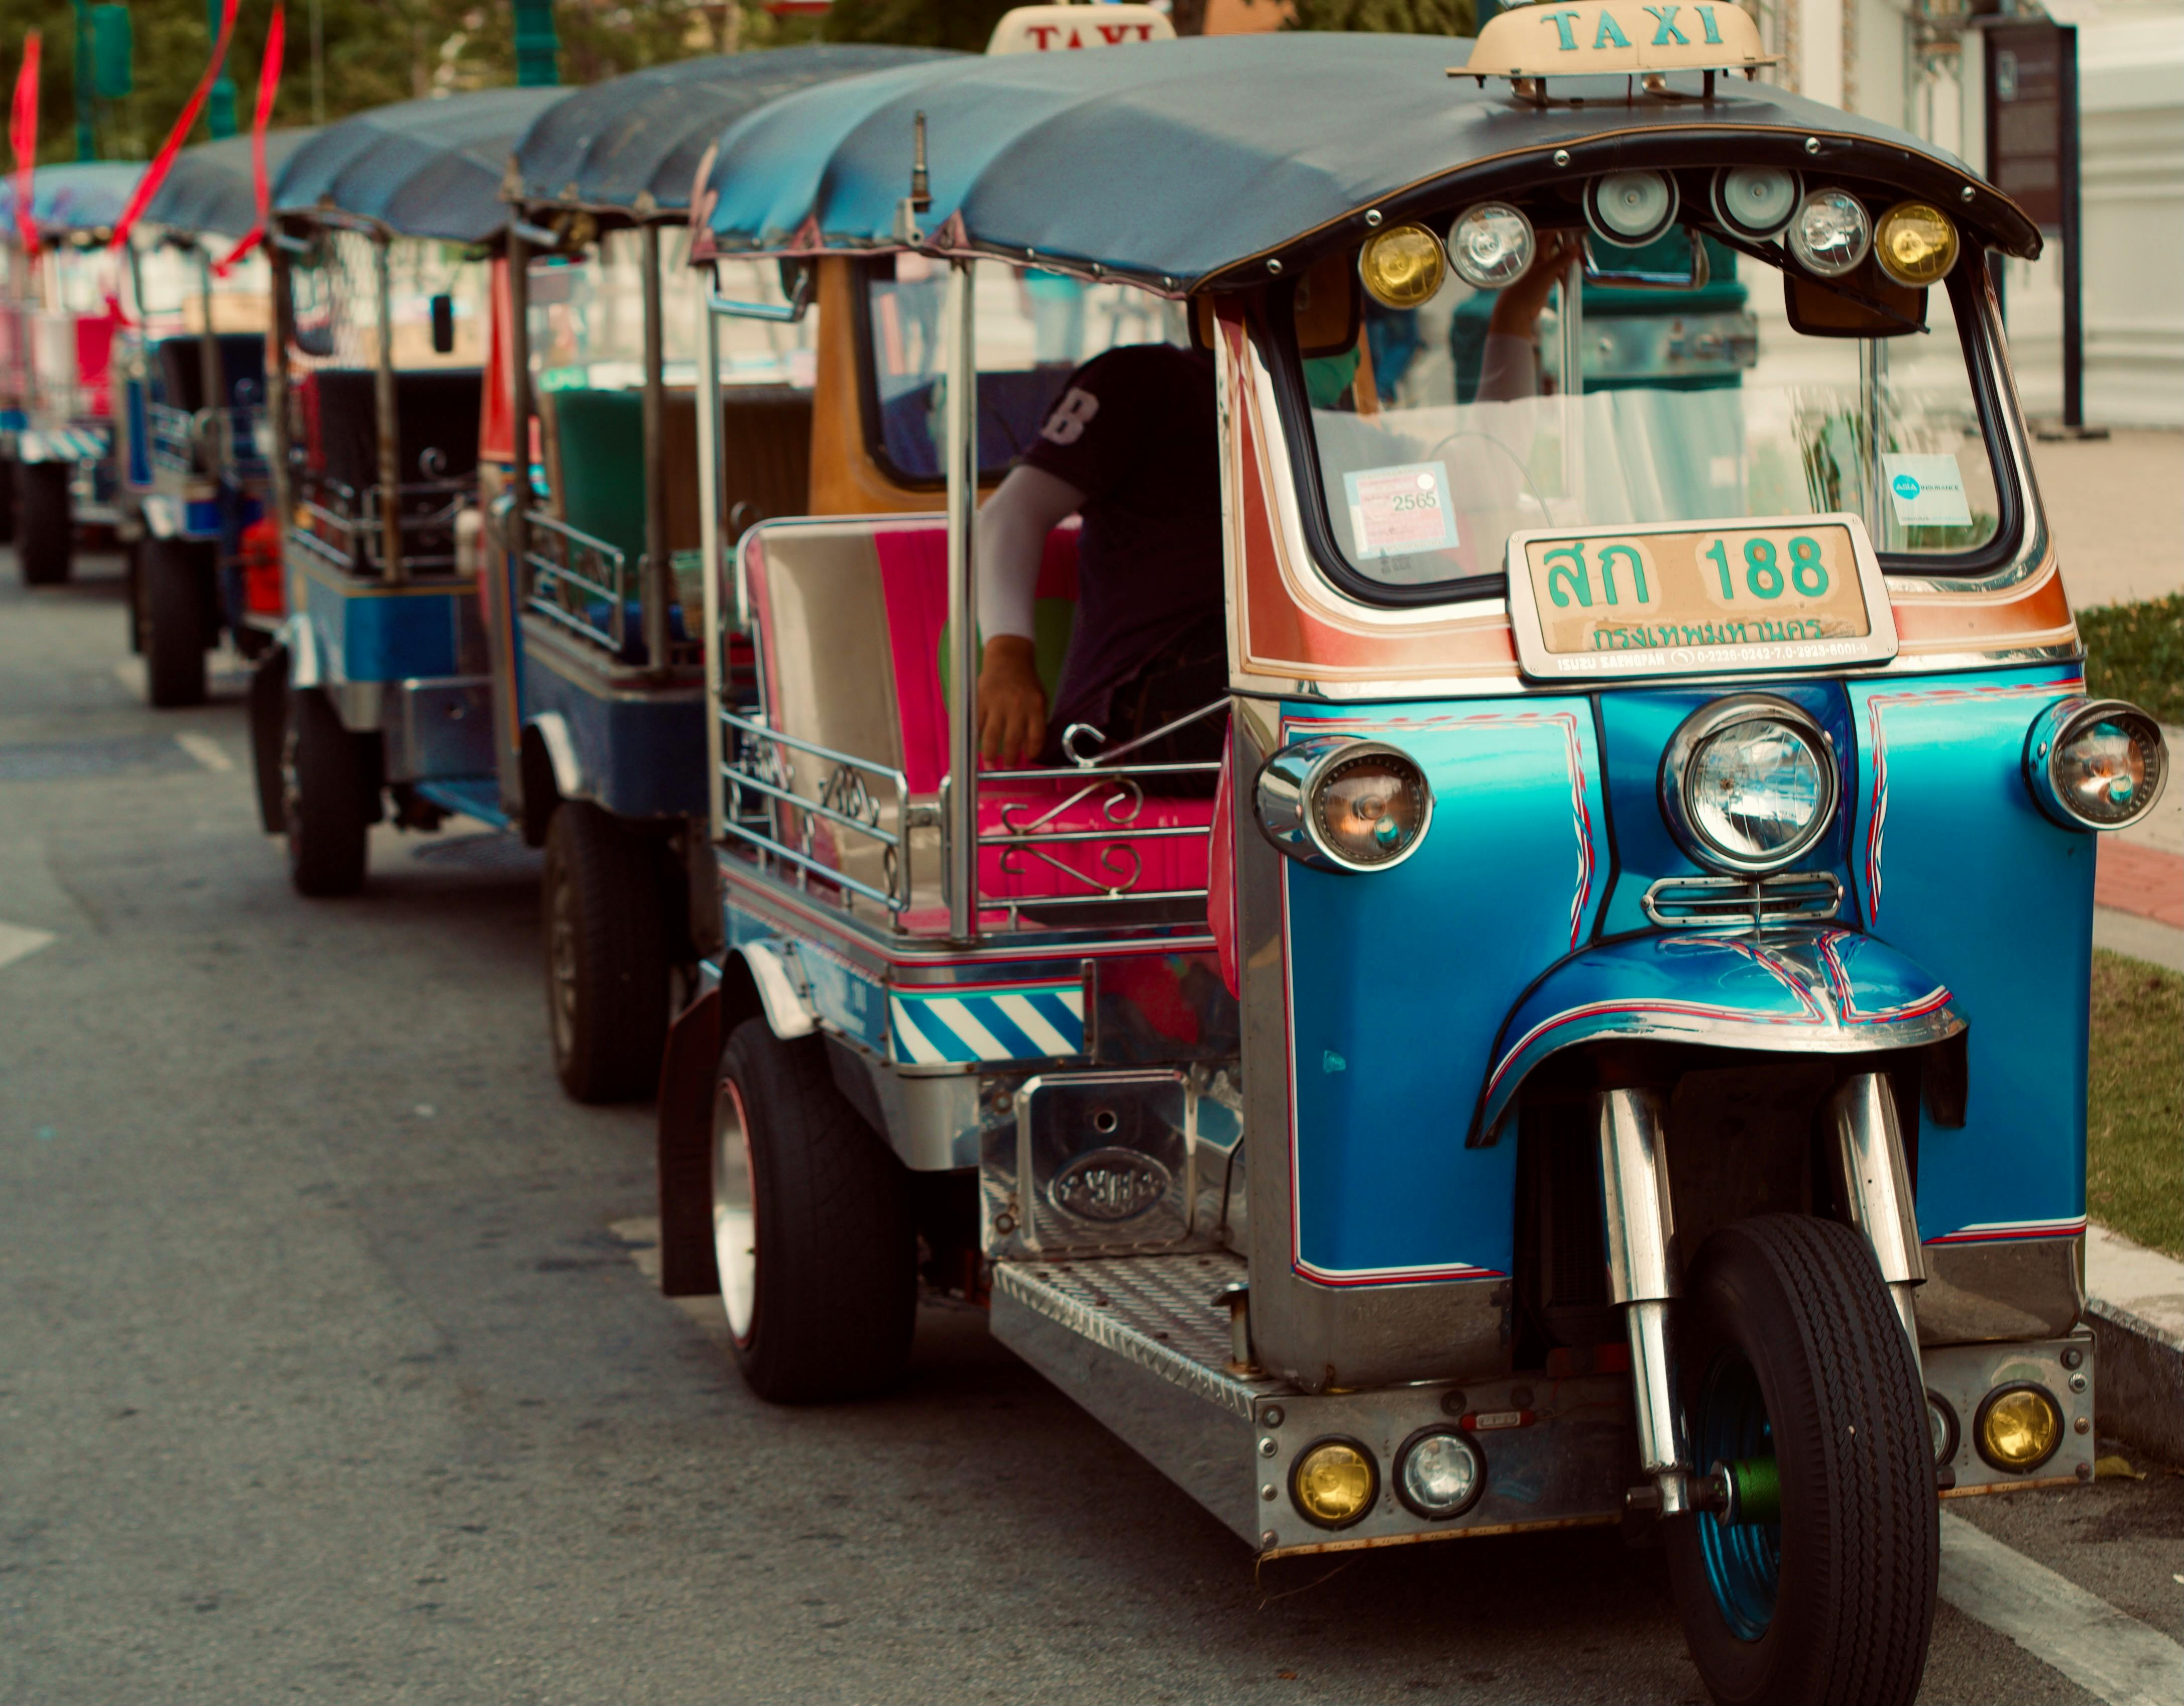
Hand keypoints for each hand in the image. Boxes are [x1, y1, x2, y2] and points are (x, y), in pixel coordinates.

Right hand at [977, 635, 1046, 767]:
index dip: (1033, 751)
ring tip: (990, 765)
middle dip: (1011, 758)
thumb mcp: (1038, 699)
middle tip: (1009, 767)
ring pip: (992, 736)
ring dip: (991, 754)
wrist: (1008, 658)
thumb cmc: (1026, 682)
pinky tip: (979, 745)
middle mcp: (1017, 706)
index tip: (1029, 757)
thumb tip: (1027, 747)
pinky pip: (979, 725)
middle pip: (1013, 740)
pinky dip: (979, 737)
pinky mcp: (981, 701)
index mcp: (1035, 705)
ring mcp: (997, 704)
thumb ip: (1036, 721)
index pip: (1036, 736)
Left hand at [1489, 230, 1582, 337]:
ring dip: (1565, 256)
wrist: (1517, 310)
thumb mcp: (1547, 272)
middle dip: (1566, 242)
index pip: (1550, 231)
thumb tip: (1576, 246)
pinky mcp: (1541, 278)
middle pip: (1553, 242)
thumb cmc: (1527, 289)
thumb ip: (1562, 258)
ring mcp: (1538, 266)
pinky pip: (1555, 268)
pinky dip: (1562, 269)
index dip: (1562, 228)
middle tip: (1579, 241)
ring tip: (1577, 257)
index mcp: (1534, 250)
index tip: (1576, 228)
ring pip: (1555, 255)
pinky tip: (1568, 273)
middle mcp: (1535, 255)